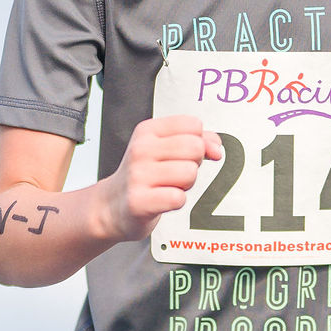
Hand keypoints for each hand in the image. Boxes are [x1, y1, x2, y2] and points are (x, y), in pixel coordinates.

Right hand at [102, 115, 222, 241]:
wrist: (112, 206)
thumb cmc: (144, 176)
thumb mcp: (166, 149)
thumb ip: (198, 141)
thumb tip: (217, 148)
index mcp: (148, 130)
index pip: (193, 125)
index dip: (199, 142)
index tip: (184, 155)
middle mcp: (141, 149)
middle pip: (195, 148)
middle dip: (194, 164)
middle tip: (175, 173)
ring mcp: (138, 175)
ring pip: (190, 173)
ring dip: (186, 185)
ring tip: (167, 186)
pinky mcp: (139, 201)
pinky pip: (178, 198)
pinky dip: (177, 201)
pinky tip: (162, 200)